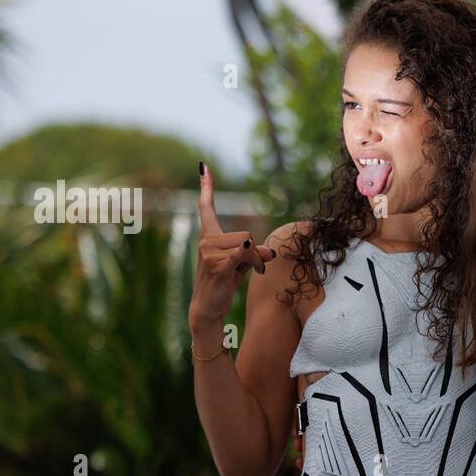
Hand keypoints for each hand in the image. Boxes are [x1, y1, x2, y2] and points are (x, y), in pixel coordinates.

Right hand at [188, 161, 276, 331]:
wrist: (209, 308)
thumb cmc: (223, 283)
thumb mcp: (241, 264)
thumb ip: (253, 252)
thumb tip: (271, 252)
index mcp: (209, 237)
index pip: (207, 207)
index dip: (207, 187)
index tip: (204, 167)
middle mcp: (206, 241)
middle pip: (245, 233)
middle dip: (256, 252)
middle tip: (253, 269)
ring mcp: (209, 253)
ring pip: (248, 245)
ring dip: (256, 261)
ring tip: (248, 274)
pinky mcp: (218, 265)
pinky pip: (241, 254)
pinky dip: (250, 255)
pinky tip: (251, 253)